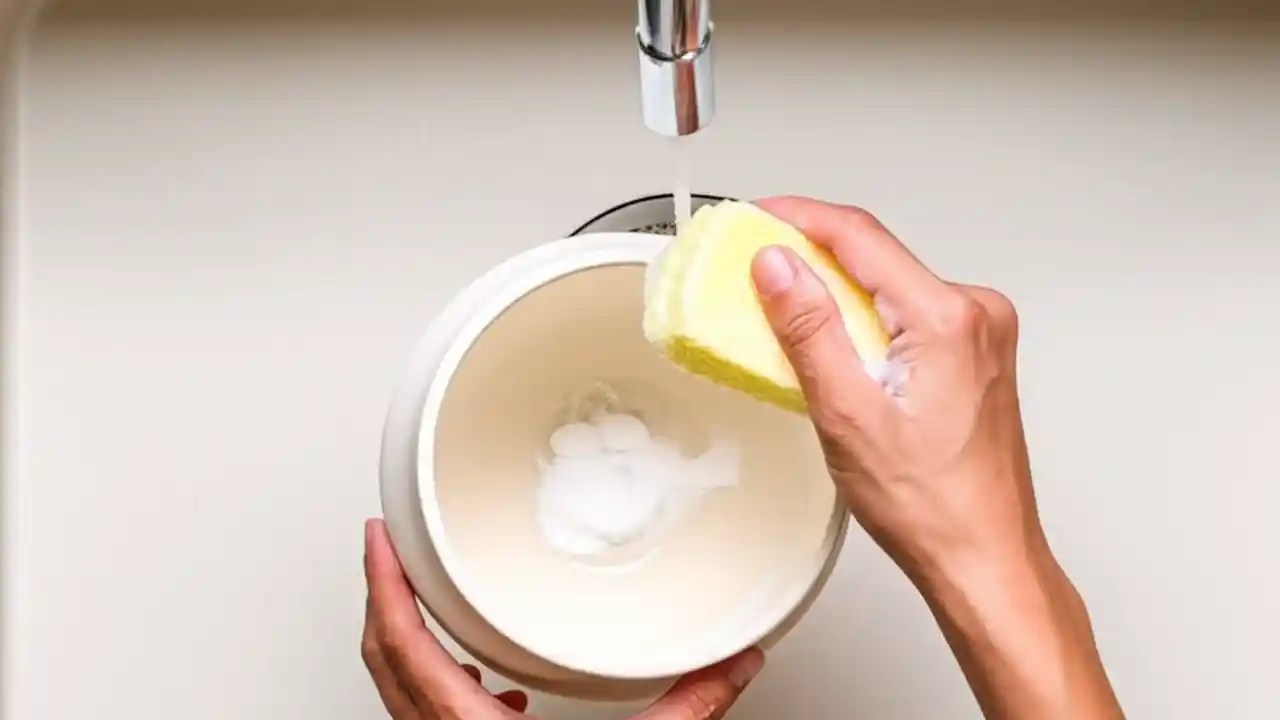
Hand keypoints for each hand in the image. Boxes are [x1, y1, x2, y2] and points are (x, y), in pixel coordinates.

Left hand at [361, 519, 764, 719]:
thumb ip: (685, 709)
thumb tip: (731, 664)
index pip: (401, 642)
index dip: (382, 585)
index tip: (378, 541)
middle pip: (384, 657)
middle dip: (383, 595)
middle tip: (389, 549)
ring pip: (399, 687)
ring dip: (407, 639)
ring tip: (424, 602)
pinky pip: (430, 714)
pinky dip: (445, 683)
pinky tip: (488, 684)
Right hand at [749, 196, 1034, 581]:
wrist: (985, 556)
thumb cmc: (932, 505)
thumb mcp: (848, 414)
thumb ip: (809, 330)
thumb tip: (778, 266)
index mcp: (949, 319)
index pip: (860, 236)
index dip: (799, 217)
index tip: (756, 215)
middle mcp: (976, 314)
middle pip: (876, 256)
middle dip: (812, 255)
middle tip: (755, 265)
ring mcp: (982, 333)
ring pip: (891, 284)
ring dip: (837, 291)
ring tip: (785, 311)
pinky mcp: (976, 353)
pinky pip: (909, 312)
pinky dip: (865, 318)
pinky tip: (833, 344)